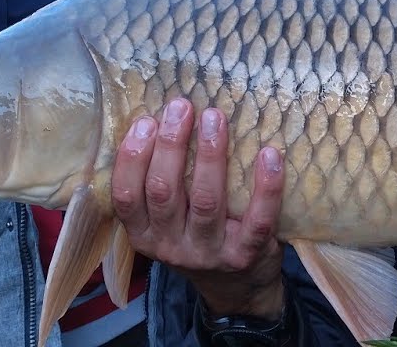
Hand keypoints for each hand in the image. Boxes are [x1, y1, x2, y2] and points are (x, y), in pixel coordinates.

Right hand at [111, 97, 285, 318]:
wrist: (237, 289)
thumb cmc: (198, 236)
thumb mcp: (166, 220)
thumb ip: (160, 183)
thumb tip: (163, 118)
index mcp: (144, 234)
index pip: (127, 196)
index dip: (133, 157)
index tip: (146, 121)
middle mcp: (170, 245)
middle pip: (164, 191)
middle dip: (171, 145)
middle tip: (181, 107)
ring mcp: (209, 253)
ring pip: (206, 201)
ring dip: (211, 155)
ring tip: (214, 118)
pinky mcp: (245, 255)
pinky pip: (257, 219)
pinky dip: (266, 186)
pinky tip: (269, 155)